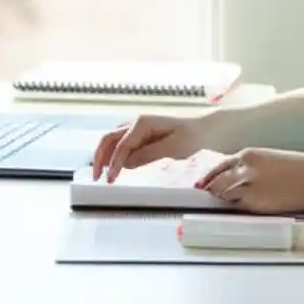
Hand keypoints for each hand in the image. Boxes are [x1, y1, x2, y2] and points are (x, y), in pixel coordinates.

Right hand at [91, 115, 205, 181]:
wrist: (207, 129)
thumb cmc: (193, 137)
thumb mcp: (172, 148)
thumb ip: (147, 155)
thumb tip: (126, 163)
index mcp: (142, 122)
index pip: (121, 146)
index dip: (113, 164)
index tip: (109, 180)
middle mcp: (136, 122)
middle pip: (108, 139)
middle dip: (99, 158)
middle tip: (96, 178)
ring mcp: (137, 127)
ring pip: (112, 140)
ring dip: (104, 156)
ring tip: (101, 174)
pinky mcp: (142, 135)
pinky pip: (122, 144)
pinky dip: (114, 155)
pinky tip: (114, 167)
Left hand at [197, 148, 303, 214]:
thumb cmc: (297, 169)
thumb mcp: (268, 159)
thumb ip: (248, 166)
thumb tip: (231, 177)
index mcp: (247, 155)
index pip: (218, 167)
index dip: (208, 177)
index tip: (201, 184)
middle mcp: (245, 169)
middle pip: (216, 182)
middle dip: (211, 190)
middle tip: (206, 197)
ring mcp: (249, 186)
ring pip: (224, 195)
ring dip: (222, 200)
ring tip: (223, 204)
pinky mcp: (256, 203)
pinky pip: (238, 207)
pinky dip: (236, 208)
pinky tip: (240, 208)